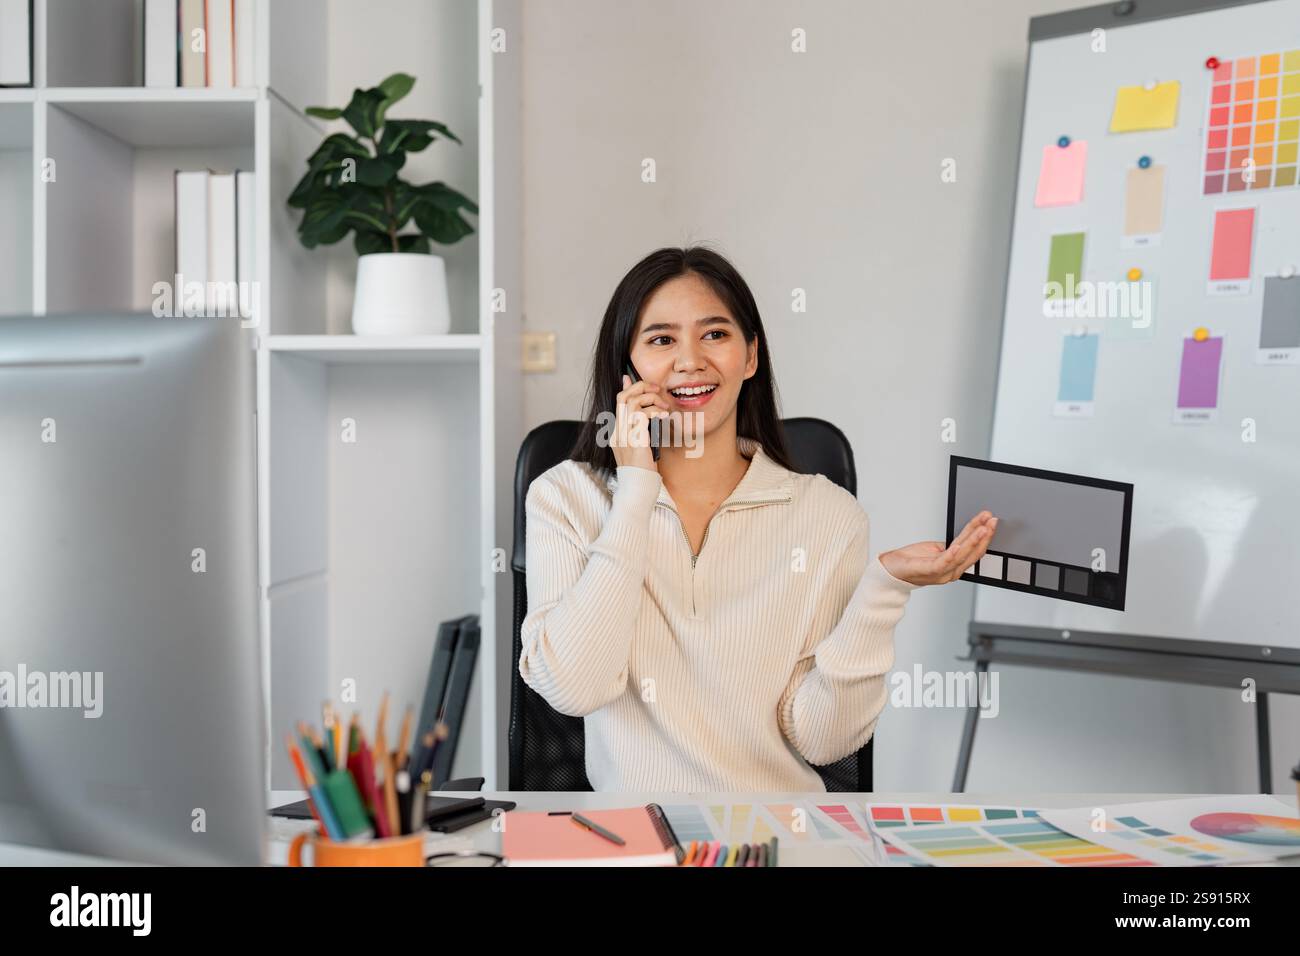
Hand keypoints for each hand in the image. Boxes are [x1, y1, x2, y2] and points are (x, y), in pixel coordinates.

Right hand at [611, 373, 669, 471]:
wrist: (638, 487)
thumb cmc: (643, 471)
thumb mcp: (642, 446)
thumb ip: (642, 429)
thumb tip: (649, 412)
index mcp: (617, 432)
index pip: (619, 401)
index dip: (627, 387)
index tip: (633, 379)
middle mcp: (617, 431)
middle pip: (623, 396)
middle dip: (641, 387)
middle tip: (657, 390)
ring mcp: (623, 434)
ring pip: (633, 401)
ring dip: (651, 399)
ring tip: (664, 408)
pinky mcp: (634, 438)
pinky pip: (642, 414)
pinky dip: (655, 412)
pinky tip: (664, 417)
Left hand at [879, 511, 997, 585]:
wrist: (890, 571)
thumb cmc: (911, 560)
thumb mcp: (935, 549)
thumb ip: (950, 547)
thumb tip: (962, 538)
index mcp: (954, 565)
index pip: (973, 548)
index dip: (983, 534)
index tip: (990, 520)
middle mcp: (951, 571)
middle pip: (972, 552)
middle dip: (984, 535)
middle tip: (992, 521)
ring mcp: (941, 573)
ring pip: (962, 556)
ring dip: (974, 540)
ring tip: (983, 528)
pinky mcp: (929, 571)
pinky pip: (944, 563)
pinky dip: (953, 554)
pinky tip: (959, 546)